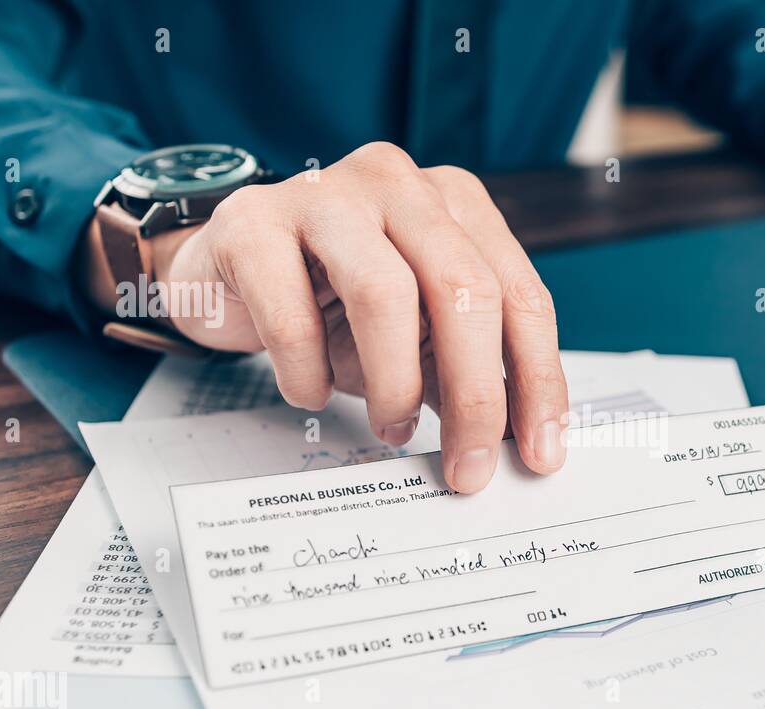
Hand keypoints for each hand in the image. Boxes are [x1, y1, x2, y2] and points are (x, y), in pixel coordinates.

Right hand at [144, 143, 566, 492]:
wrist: (224, 272)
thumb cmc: (331, 301)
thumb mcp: (416, 337)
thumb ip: (465, 373)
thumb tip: (516, 441)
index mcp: (455, 204)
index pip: (520, 295)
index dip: (537, 380)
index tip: (539, 452)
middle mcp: (400, 184)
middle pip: (465, 291)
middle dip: (476, 396)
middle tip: (468, 467)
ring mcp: (325, 194)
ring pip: (386, 294)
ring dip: (396, 384)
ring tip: (392, 428)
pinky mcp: (251, 222)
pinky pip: (292, 312)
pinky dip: (308, 371)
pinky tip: (310, 392)